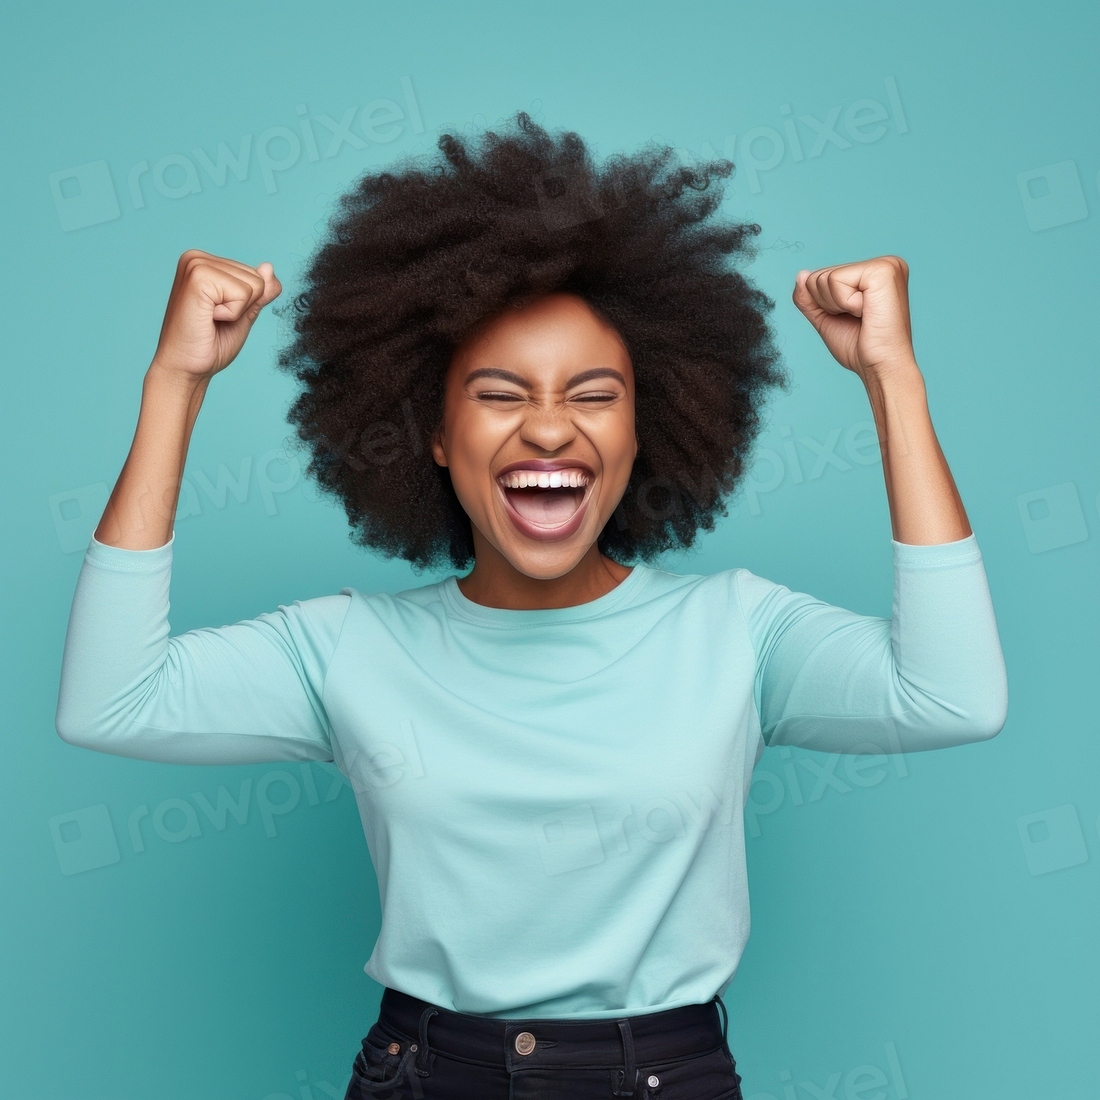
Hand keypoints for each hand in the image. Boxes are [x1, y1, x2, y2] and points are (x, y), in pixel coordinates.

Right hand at [150, 249, 281, 379]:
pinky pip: (243, 293)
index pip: (256, 275)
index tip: (219, 317)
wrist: (184, 369)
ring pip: (254, 284)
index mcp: (205, 263)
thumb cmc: (209, 345)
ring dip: (237, 311)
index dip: (246, 305)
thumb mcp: (243, 314)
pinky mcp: (197, 277)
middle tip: (213, 321)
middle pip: (257, 278)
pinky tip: (208, 318)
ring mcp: (195, 264)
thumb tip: (269, 266)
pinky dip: (232, 314)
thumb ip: (259, 292)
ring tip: (210, 319)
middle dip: (244, 307)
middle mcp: (197, 258)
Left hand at [792, 255, 914, 382]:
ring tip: (864, 316)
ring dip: (837, 306)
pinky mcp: (882, 270)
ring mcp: (885, 264)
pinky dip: (844, 304)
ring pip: (825, 278)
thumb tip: (800, 274)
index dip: (825, 305)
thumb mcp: (827, 319)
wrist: (880, 367)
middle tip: (858, 319)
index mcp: (874, 272)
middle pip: (820, 275)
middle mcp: (883, 263)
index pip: (822, 277)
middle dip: (828, 304)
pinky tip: (867, 312)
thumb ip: (810, 298)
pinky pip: (835, 280)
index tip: (852, 318)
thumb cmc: (860, 347)